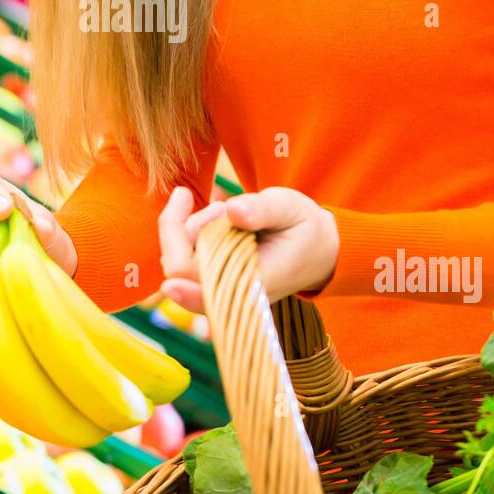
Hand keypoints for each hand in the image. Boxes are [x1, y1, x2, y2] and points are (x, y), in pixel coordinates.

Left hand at [158, 186, 338, 311]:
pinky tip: (219, 220)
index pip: (194, 275)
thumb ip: (262, 210)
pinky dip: (194, 236)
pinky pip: (188, 262)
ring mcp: (221, 293)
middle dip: (183, 226)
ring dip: (194, 229)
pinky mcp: (216, 284)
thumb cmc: (304, 229)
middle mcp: (230, 295)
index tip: (182, 197)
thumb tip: (233, 211)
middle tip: (214, 202)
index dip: (175, 245)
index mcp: (250, 283)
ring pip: (180, 262)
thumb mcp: (290, 209)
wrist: (319, 253)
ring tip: (227, 211)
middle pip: (178, 268)